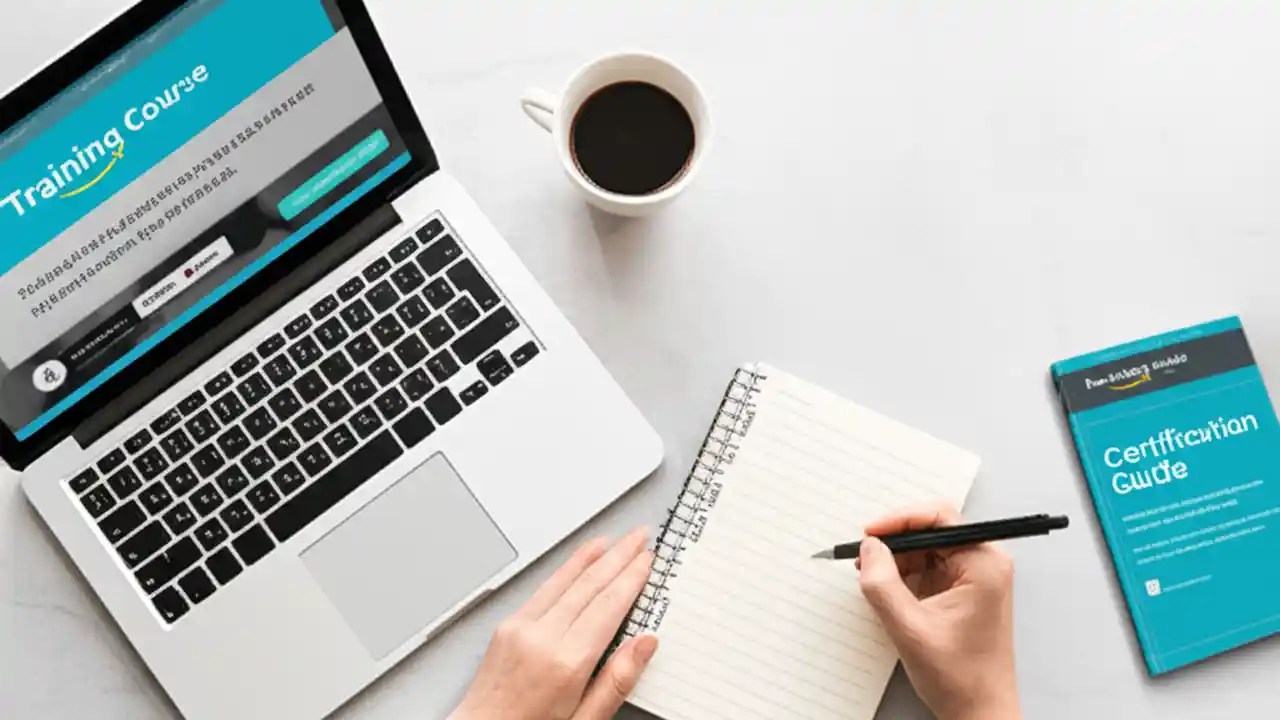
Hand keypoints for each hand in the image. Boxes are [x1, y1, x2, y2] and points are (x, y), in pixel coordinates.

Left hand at [451, 527, 659, 719]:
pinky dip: (566, 568)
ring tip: (617, 539)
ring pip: (566, 580)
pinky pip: (543, 588)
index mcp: (567, 663)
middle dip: (619, 556)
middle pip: (590, 585)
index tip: (648, 560)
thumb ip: (618, 681)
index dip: (632, 578)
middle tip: (640, 537)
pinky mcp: (507, 625)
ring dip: (594, 555)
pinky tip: (579, 559)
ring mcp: (521, 628)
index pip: (608, 606)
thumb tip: (645, 644)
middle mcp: (542, 638)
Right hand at [857, 505, 1020, 719]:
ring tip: (873, 579)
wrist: (979, 712)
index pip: (940, 518)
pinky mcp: (963, 591)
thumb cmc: (960, 678)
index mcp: (984, 565)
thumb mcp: (909, 628)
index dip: (900, 520)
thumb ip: (882, 584)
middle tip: (865, 558)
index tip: (871, 533)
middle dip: (895, 543)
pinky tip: (888, 591)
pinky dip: (905, 575)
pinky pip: (929, 568)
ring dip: (898, 560)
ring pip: (928, 549)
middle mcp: (985, 564)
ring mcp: (975, 577)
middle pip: (932, 531)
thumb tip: (869, 548)